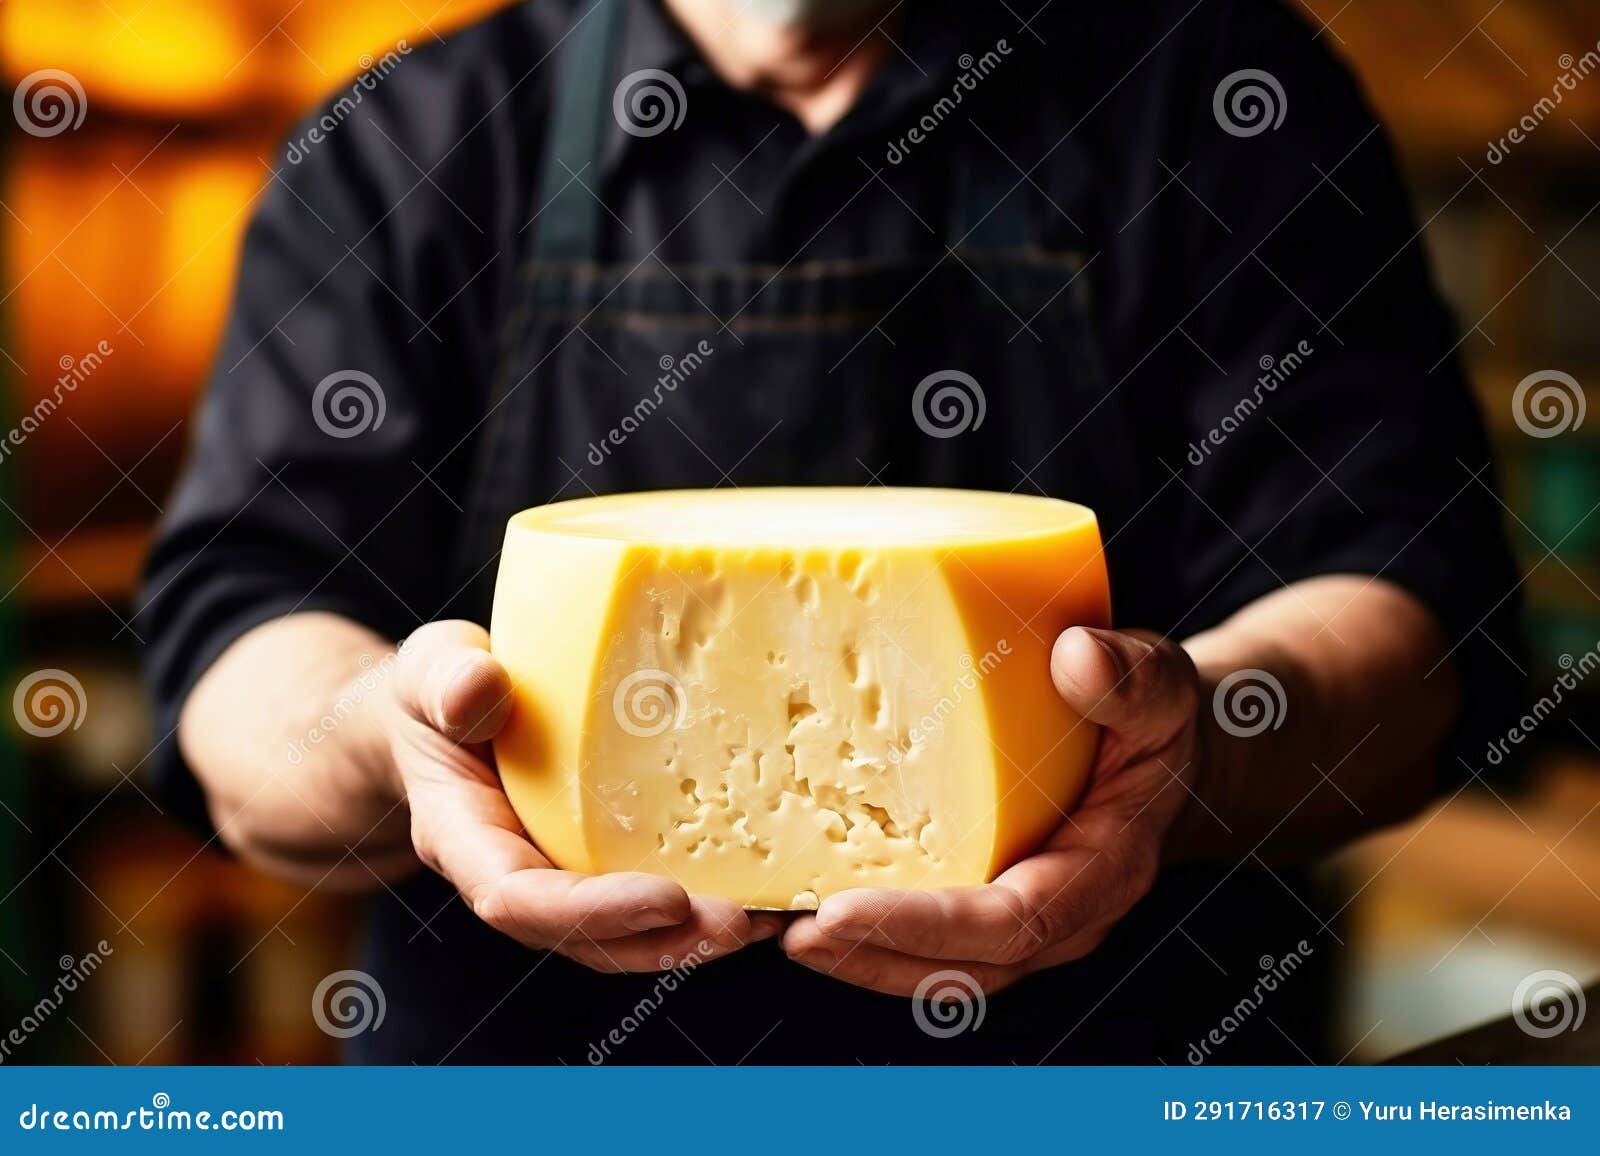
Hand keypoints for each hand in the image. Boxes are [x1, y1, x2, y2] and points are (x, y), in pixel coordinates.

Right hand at [388, 620, 781, 970]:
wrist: (446, 713)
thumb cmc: (440, 689)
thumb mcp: (431, 670)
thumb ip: (445, 681)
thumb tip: (478, 689)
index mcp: (464, 837)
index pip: (519, 897)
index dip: (591, 909)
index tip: (664, 897)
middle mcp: (514, 875)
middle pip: (585, 937)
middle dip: (663, 939)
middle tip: (739, 923)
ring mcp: (559, 877)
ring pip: (623, 935)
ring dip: (694, 936)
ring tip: (768, 918)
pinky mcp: (600, 864)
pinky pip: (649, 900)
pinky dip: (704, 903)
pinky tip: (765, 889)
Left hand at [781, 627, 1200, 996]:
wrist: (1168, 752)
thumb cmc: (1157, 719)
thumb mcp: (1161, 688)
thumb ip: (1131, 679)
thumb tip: (1075, 656)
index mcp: (1102, 871)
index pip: (1010, 922)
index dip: (926, 924)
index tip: (843, 909)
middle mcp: (1062, 914)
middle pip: (963, 966)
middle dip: (870, 953)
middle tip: (789, 929)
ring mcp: (1025, 919)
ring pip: (939, 967)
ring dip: (858, 955)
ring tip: (778, 926)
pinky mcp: (989, 901)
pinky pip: (929, 938)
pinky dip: (868, 931)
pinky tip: (804, 900)